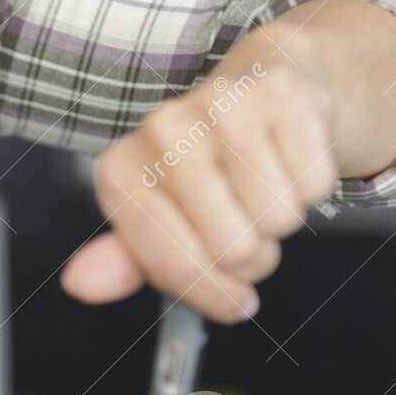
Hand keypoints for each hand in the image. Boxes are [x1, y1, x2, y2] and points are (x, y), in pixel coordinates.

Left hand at [61, 53, 340, 322]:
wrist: (255, 95)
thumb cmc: (199, 175)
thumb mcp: (153, 222)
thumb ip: (123, 262)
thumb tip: (80, 283)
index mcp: (120, 171)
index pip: (177, 266)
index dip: (217, 295)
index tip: (235, 299)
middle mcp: (162, 132)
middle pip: (234, 250)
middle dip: (252, 256)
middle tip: (245, 225)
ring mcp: (220, 106)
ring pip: (278, 219)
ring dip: (280, 219)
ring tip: (262, 188)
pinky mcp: (280, 95)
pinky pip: (315, 184)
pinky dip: (309, 185)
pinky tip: (285, 158)